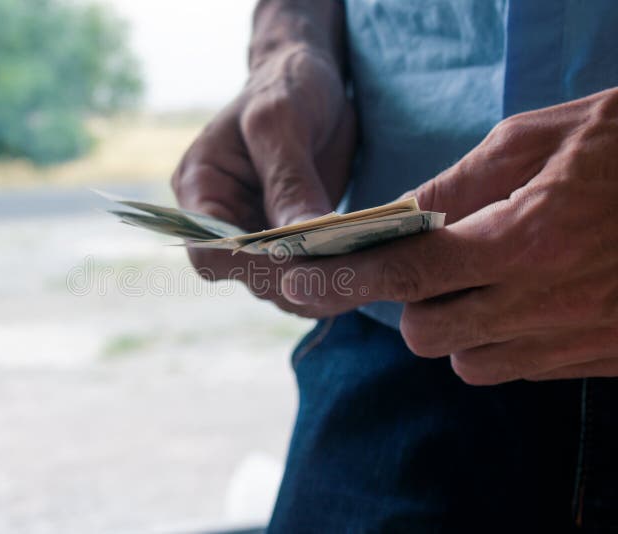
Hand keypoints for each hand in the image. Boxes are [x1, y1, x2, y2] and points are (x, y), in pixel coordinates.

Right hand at [172, 43, 355, 313]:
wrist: (310, 81)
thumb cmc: (287, 85)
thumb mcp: (282, 120)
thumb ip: (288, 181)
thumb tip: (302, 241)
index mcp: (201, 187)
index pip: (207, 251)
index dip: (247, 262)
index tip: (299, 255)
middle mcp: (221, 220)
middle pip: (246, 275)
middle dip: (293, 277)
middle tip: (348, 270)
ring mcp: (256, 233)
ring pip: (279, 283)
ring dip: (318, 284)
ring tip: (364, 270)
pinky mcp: (288, 240)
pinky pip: (306, 271)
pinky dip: (334, 273)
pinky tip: (365, 264)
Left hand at [282, 87, 617, 382]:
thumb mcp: (543, 138)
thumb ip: (462, 180)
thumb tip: (401, 213)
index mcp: (524, 240)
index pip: (406, 275)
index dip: (343, 279)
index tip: (298, 280)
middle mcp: (543, 302)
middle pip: (426, 334)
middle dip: (410, 304)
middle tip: (431, 265)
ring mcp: (574, 340)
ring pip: (468, 364)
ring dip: (453, 328)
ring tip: (481, 281)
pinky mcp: (600, 360)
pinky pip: (517, 371)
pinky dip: (497, 344)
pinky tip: (520, 302)